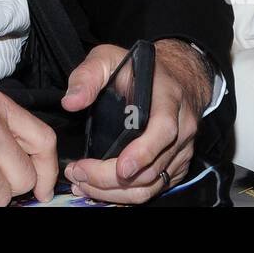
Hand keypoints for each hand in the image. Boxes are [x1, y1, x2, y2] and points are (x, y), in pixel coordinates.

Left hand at [59, 39, 211, 203]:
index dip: (143, 153)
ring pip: (152, 185)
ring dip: (115, 192)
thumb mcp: (109, 57)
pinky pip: (154, 188)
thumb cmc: (139, 68)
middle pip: (153, 167)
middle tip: (79, 174)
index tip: (120, 167)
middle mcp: (182, 128)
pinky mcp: (176, 165)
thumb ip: (88, 75)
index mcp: (168, 99)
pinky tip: (99, 188)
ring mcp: (181, 150)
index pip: (164, 130)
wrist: (174, 76)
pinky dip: (125, 195)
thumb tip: (71, 101)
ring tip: (82, 183)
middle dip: (112, 178)